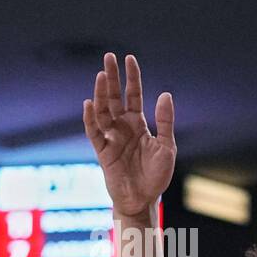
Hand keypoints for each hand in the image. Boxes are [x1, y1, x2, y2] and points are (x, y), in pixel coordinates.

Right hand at [82, 53, 175, 217]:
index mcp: (138, 124)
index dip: (131, 78)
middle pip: (114, 97)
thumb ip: (164, 122)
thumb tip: (165, 94)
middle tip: (108, 57)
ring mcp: (111, 137)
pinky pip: (94, 132)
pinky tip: (90, 103)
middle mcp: (122, 127)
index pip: (133, 95)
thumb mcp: (166, 147)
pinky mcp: (102, 150)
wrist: (143, 199)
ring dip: (100, 93)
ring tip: (101, 75)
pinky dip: (91, 118)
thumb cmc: (156, 176)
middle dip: (111, 78)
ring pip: (102, 110)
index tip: (129, 59)